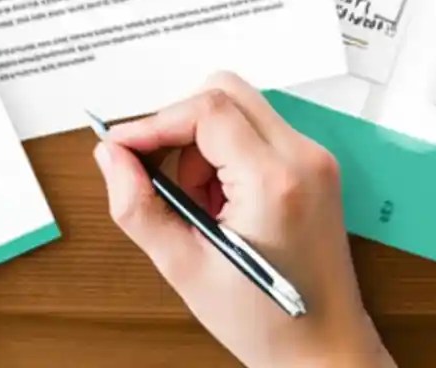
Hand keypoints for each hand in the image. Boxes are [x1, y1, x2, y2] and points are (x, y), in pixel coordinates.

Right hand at [93, 74, 394, 367]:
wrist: (323, 348)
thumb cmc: (266, 321)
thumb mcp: (184, 267)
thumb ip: (138, 206)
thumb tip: (111, 157)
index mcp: (275, 182)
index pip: (206, 110)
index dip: (154, 122)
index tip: (123, 148)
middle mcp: (303, 158)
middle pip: (225, 92)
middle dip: (180, 126)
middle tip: (166, 178)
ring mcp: (314, 159)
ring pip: (238, 109)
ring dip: (203, 144)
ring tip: (202, 206)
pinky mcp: (313, 166)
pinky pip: (256, 131)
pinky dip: (226, 155)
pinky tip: (223, 204)